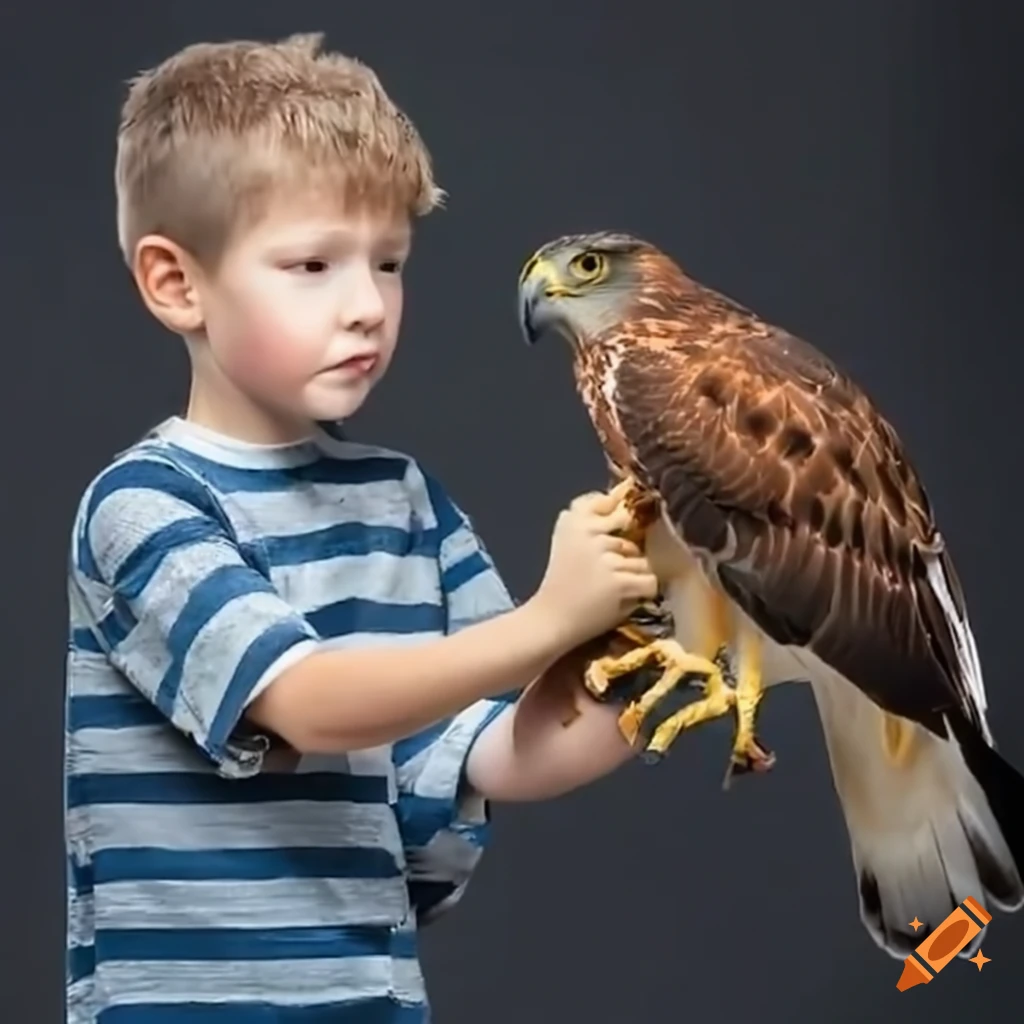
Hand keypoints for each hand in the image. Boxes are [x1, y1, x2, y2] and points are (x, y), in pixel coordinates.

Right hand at [530, 483, 658, 649]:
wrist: (550, 619)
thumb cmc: (562, 581)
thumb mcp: (567, 540)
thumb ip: (591, 517)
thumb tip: (623, 489)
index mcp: (572, 519)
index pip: (607, 500)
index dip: (615, 513)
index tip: (611, 531)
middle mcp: (588, 532)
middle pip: (630, 535)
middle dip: (624, 554)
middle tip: (606, 572)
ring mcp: (605, 557)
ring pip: (641, 560)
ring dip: (632, 575)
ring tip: (609, 589)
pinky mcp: (619, 581)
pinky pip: (649, 581)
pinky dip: (642, 593)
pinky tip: (622, 599)